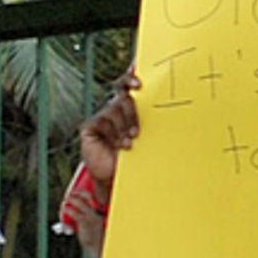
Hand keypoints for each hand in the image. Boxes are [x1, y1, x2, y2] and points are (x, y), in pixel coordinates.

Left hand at [66, 190, 106, 257]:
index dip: (82, 193)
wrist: (98, 248)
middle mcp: (97, 212)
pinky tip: (64, 210)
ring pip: (80, 202)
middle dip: (77, 193)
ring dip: (71, 200)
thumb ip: (84, 218)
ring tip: (64, 203)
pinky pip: (74, 213)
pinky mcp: (85, 223)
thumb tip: (71, 212)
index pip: (92, 196)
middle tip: (69, 195)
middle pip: (87, 195)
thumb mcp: (91, 226)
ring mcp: (92, 217)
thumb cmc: (93, 238)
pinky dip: (67, 210)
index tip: (75, 192)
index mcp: (99, 211)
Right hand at [79, 73, 139, 201]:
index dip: (130, 79)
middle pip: (122, 98)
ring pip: (113, 110)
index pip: (126, 85)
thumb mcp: (145, 137)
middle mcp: (113, 108)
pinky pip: (102, 122)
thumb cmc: (135, 157)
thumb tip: (168, 106)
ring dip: (123, 127)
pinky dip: (112, 134)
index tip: (139, 85)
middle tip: (137, 131)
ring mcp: (101, 117)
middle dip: (131, 113)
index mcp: (127, 107)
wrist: (117, 177)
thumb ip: (150, 121)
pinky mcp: (89, 127)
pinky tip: (118, 146)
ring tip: (129, 143)